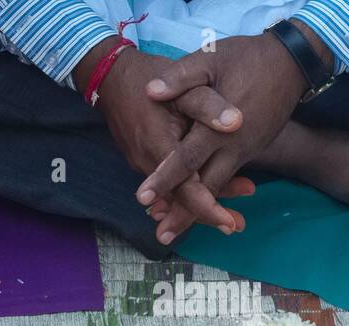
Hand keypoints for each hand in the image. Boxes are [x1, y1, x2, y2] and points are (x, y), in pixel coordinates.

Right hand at [83, 45, 249, 233]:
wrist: (111, 78)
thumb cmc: (149, 78)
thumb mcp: (184, 85)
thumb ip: (209, 106)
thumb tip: (236, 123)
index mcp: (160, 146)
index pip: (186, 189)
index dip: (208, 208)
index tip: (229, 222)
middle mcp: (147, 162)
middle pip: (180, 198)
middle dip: (208, 214)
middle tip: (237, 225)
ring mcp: (142, 162)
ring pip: (174, 191)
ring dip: (200, 201)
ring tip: (231, 213)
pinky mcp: (142, 158)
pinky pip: (167, 181)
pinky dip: (187, 189)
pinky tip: (207, 192)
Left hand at [136, 28, 321, 242]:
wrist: (293, 61)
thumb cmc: (249, 57)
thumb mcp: (212, 58)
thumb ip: (181, 77)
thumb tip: (150, 91)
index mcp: (218, 128)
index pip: (186, 159)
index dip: (165, 179)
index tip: (143, 198)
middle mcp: (233, 146)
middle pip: (204, 187)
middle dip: (184, 214)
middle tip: (161, 237)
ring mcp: (244, 151)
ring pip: (217, 187)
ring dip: (197, 211)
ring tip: (172, 229)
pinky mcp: (248, 150)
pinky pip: (226, 177)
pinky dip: (210, 194)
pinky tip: (192, 206)